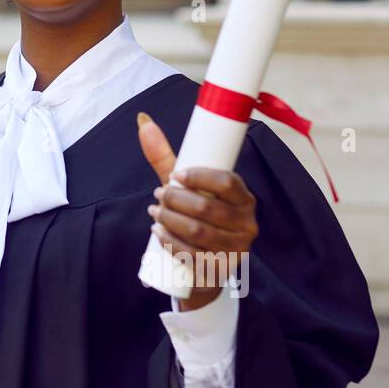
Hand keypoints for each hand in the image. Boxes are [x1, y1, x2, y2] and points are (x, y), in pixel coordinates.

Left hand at [137, 111, 257, 309]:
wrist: (205, 264)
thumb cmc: (196, 215)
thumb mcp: (186, 187)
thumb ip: (166, 158)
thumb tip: (142, 119)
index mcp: (244, 198)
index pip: (228, 183)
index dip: (200, 177)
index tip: (175, 175)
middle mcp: (247, 223)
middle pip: (208, 209)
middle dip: (177, 200)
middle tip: (158, 195)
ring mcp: (236, 248)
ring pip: (199, 232)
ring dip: (170, 221)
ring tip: (154, 213)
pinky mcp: (221, 268)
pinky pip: (194, 255)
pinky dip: (172, 243)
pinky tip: (159, 233)